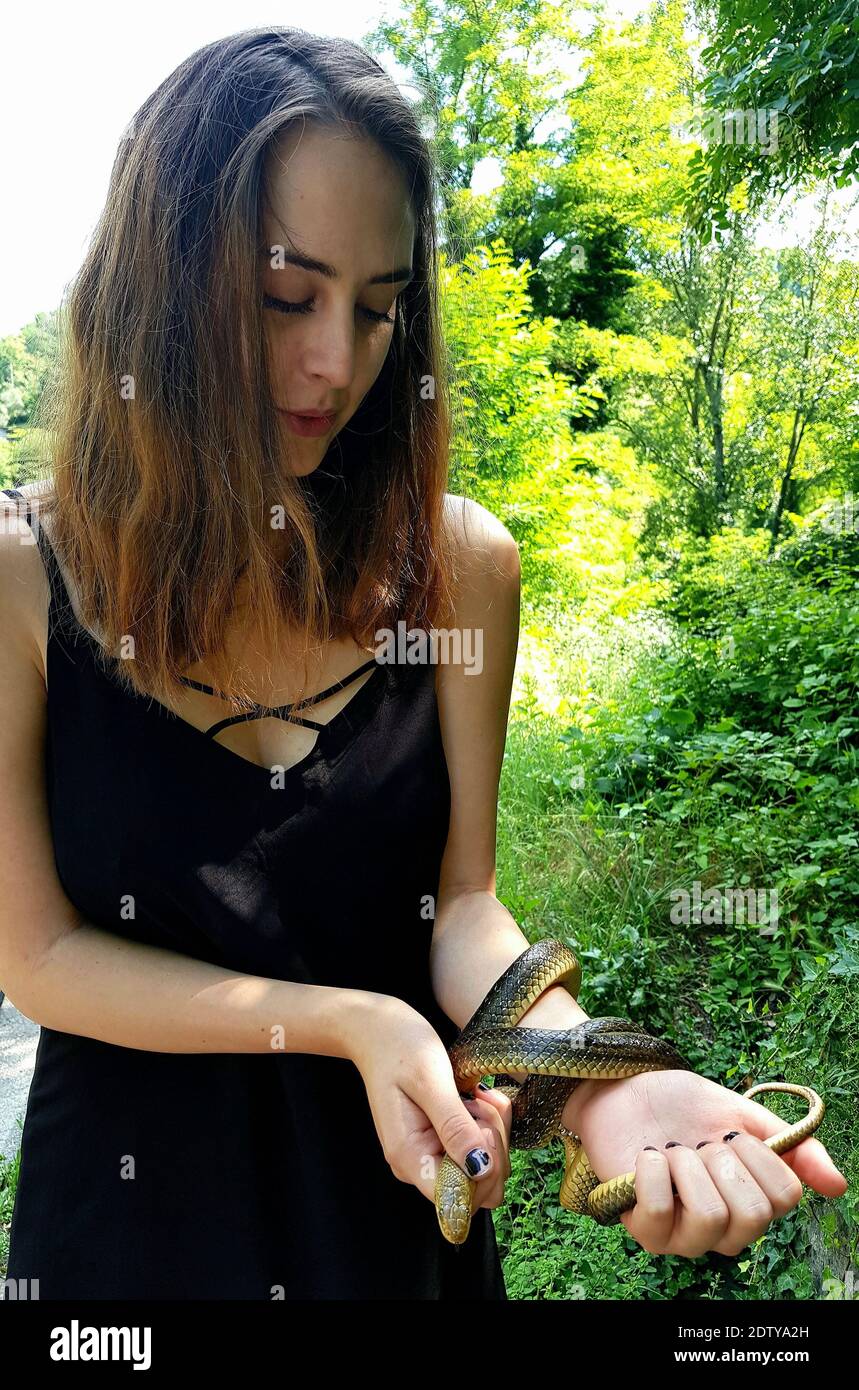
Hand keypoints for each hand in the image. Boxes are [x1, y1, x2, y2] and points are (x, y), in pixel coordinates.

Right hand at [350, 994, 512, 1212]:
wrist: (378, 1029)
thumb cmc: (398, 1046)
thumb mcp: (430, 1080)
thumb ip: (454, 1126)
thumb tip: (481, 1169)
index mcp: (409, 1157)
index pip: (458, 1200)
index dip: (484, 1173)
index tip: (483, 1129)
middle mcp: (419, 1164)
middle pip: (478, 1187)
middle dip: (494, 1146)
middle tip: (481, 1103)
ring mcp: (431, 1153)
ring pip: (486, 1167)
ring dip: (494, 1130)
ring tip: (477, 1095)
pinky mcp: (442, 1140)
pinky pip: (481, 1147)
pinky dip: (490, 1122)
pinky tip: (478, 1096)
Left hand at [564, 1068, 847, 1256]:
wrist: (622, 1090)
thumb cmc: (681, 1106)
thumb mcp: (741, 1114)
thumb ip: (791, 1147)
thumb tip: (837, 1186)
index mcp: (751, 1200)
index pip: (784, 1198)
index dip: (759, 1156)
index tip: (731, 1134)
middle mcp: (722, 1228)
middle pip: (752, 1216)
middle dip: (724, 1162)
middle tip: (700, 1144)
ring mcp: (682, 1235)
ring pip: (710, 1219)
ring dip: (688, 1166)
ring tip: (672, 1150)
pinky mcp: (643, 1230)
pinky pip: (657, 1211)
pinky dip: (652, 1171)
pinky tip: (647, 1156)